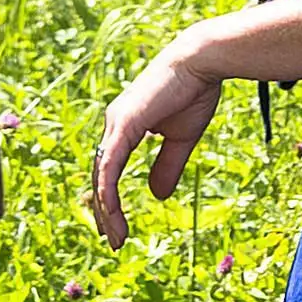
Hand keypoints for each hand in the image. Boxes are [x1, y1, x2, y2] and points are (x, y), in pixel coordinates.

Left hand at [88, 40, 227, 243]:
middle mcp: (114, 125)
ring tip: (115, 236)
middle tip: (113, 239)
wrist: (201, 61)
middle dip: (104, 211)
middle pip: (100, 176)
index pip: (109, 170)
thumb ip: (167, 165)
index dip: (111, 199)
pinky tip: (111, 211)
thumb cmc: (193, 91)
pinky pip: (109, 165)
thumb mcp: (180, 138)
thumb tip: (157, 196)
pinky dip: (108, 190)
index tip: (118, 227)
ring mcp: (116, 123)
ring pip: (101, 175)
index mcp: (125, 127)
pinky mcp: (124, 123)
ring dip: (106, 209)